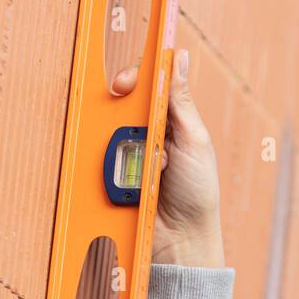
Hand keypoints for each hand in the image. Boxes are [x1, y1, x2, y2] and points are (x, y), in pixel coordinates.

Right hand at [110, 48, 224, 267]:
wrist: (182, 240)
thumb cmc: (197, 193)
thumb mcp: (195, 141)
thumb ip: (182, 102)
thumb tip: (181, 58)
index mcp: (171, 121)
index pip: (149, 87)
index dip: (138, 77)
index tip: (130, 80)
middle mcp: (149, 135)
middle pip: (124, 105)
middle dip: (121, 103)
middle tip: (119, 102)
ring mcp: (130, 155)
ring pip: (110, 130)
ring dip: (123, 141)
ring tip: (144, 160)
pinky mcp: (115, 176)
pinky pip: (101, 158)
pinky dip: (111, 163)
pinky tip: (127, 175)